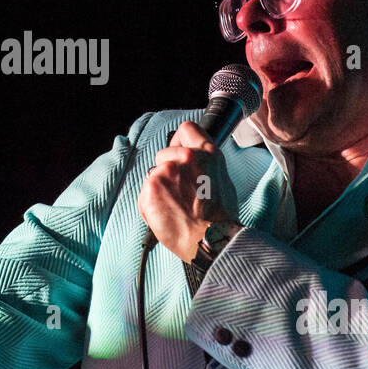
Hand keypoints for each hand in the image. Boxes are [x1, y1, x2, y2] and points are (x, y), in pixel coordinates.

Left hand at [137, 121, 239, 262]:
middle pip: (163, 153)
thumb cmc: (219, 217)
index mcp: (206, 153)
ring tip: (175, 207)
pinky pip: (145, 194)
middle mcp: (185, 157)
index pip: (186, 129)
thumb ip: (205, 163)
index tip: (179, 152)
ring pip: (153, 175)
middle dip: (167, 170)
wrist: (209, 239)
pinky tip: (166, 215)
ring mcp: (165, 172)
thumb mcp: (222, 179)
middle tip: (180, 192)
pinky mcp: (151, 188)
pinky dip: (151, 206)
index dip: (180, 141)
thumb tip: (194, 159)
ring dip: (159, 189)